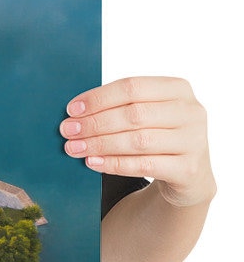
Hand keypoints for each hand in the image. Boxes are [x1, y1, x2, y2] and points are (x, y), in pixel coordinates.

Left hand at [59, 76, 214, 208]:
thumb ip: (119, 107)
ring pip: (138, 140)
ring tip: (74, 148)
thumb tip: (75, 112)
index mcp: (178, 89)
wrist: (189, 174)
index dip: (99, 98)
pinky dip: (114, 164)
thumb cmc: (157, 137)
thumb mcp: (147, 115)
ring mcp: (193, 141)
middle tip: (67, 131)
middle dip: (95, 123)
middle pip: (134, 114)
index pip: (132, 87)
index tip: (71, 109)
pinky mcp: (188, 169)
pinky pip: (144, 165)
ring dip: (100, 144)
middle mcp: (191, 112)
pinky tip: (93, 162)